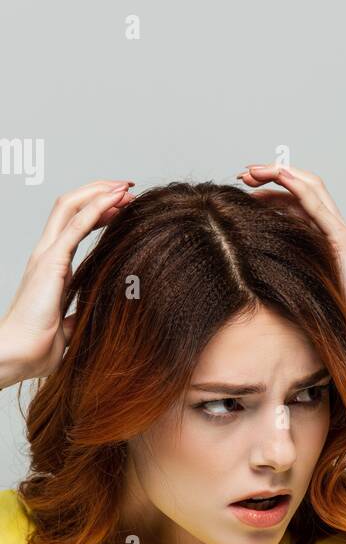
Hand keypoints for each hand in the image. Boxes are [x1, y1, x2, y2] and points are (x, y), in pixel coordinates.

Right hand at [0, 179, 134, 380]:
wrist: (18, 356)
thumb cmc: (38, 347)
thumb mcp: (71, 326)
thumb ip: (82, 315)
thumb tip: (99, 315)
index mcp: (53, 266)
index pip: (75, 223)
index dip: (99, 209)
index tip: (125, 204)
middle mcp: (47, 254)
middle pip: (71, 206)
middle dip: (100, 191)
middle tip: (129, 188)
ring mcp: (46, 255)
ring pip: (71, 206)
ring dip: (100, 192)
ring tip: (126, 187)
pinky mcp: (51, 262)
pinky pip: (76, 225)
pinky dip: (97, 207)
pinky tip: (116, 198)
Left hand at [235, 163, 345, 342]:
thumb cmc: (338, 311)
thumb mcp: (304, 281)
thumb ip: (287, 267)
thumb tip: (249, 265)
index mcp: (320, 234)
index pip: (293, 198)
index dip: (268, 189)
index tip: (241, 189)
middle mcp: (330, 225)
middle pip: (301, 184)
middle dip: (270, 174)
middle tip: (241, 175)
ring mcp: (338, 230)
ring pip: (310, 186)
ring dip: (279, 172)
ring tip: (252, 171)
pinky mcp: (341, 239)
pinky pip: (317, 206)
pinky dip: (298, 187)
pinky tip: (279, 176)